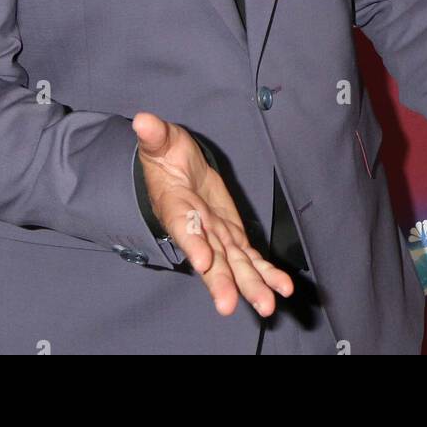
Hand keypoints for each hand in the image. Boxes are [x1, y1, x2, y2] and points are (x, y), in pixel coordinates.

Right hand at [132, 112, 294, 316]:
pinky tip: (283, 288)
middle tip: (228, 304)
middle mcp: (198, 229)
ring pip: (235, 264)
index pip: (184, 227)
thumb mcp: (161, 142)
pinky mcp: (233, 236)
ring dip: (251, 285)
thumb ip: (155, 136)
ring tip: (267, 306)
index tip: (204, 260)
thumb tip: (143, 120)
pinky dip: (267, 273)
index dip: (194, 243)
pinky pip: (251, 258)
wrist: (178, 169)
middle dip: (220, 281)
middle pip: (210, 257)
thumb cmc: (167, 157)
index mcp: (177, 208)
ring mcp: (217, 236)